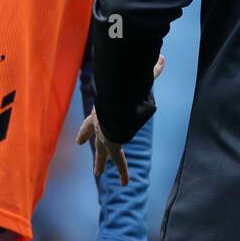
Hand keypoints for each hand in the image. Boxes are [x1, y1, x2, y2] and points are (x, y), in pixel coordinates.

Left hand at [75, 55, 164, 184]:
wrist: (113, 111)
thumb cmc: (118, 95)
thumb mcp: (130, 84)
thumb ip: (149, 72)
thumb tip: (162, 58)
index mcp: (99, 116)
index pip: (89, 124)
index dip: (84, 132)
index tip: (77, 142)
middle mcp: (101, 130)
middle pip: (97, 143)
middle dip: (94, 152)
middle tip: (89, 163)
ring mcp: (107, 141)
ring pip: (104, 157)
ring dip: (101, 166)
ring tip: (98, 174)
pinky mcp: (114, 149)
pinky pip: (121, 165)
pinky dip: (124, 174)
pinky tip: (124, 183)